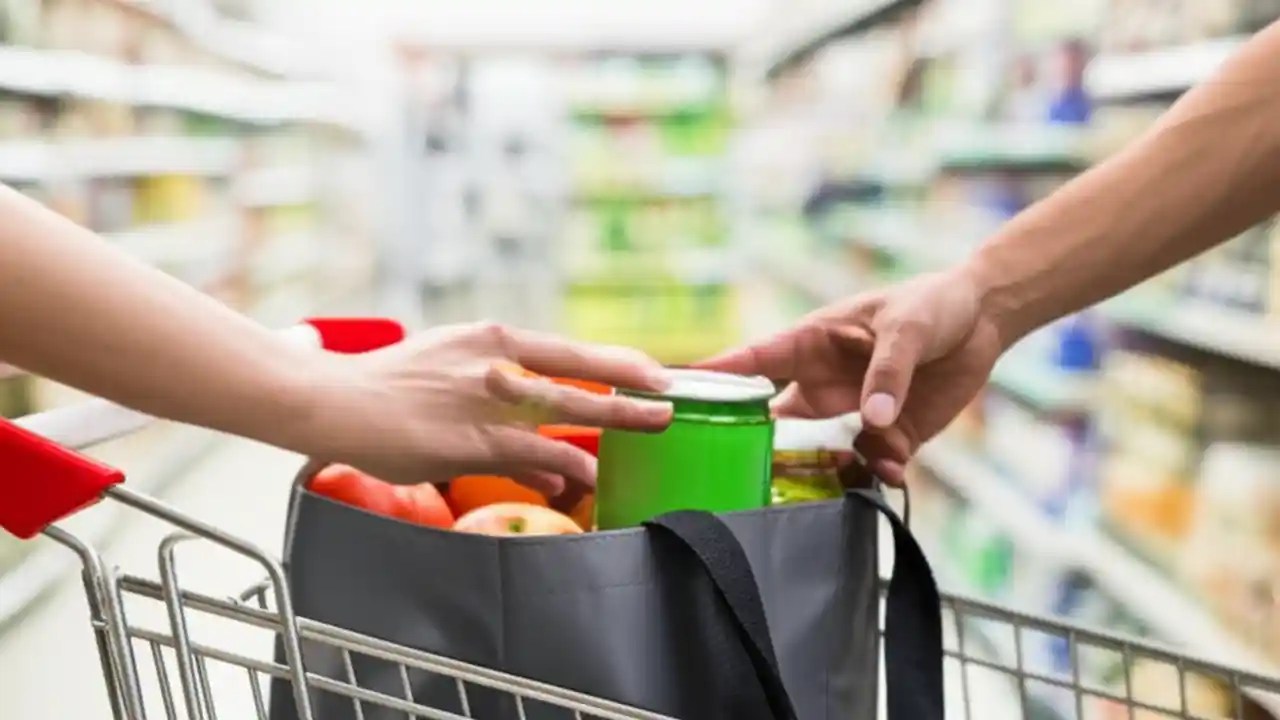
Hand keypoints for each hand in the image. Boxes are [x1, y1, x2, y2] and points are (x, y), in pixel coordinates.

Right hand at [294, 322, 672, 493]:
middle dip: (634, 388)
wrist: (337, 399)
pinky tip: (581, 482)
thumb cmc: (390, 384)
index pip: (569, 350)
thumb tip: (537, 436)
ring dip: (619, 424)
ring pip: (571, 414)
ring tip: (653, 430)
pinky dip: (566, 469)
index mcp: (492, 338)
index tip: (652, 371)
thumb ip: (495, 395)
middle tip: (671, 398)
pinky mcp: (474, 442)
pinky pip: (537, 457)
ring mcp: (489, 402)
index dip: (617, 362)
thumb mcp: (448, 366)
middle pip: (583, 374)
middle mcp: (498, 363)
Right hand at [699, 270, 1004, 484]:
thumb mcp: (907, 328)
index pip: (753, 361)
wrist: (983, 320)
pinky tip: (892, 471)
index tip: (675, 396)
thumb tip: (871, 421)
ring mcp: (852, 409)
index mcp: (812, 342)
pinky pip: (870, 464)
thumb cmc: (933, 304)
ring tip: (838, 478)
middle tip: (745, 473)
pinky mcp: (888, 433)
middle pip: (772, 420)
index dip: (715, 379)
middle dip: (758, 446)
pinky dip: (877, 473)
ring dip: (822, 469)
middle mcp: (823, 380)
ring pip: (817, 452)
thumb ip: (888, 372)